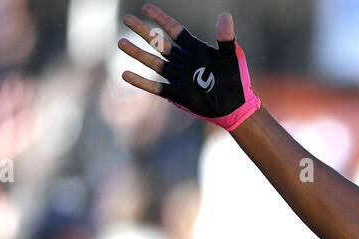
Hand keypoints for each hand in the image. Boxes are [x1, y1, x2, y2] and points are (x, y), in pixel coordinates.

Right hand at [118, 4, 260, 130]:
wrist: (237, 107)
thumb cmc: (237, 80)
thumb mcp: (232, 56)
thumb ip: (226, 37)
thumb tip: (225, 16)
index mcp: (196, 50)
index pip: (175, 31)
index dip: (161, 19)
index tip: (146, 7)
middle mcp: (184, 62)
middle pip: (159, 44)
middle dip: (143, 32)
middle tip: (127, 19)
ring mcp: (179, 78)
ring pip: (154, 63)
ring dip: (138, 53)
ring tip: (121, 43)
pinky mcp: (177, 94)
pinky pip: (156, 87)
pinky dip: (141, 82)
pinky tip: (125, 74)